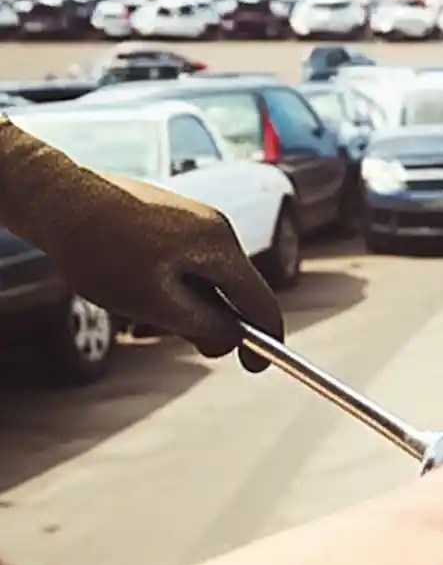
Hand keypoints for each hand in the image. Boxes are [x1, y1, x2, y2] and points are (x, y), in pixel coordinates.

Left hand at [40, 173, 282, 371]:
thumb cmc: (102, 252)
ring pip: (206, 277)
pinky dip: (170, 284)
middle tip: (172, 336)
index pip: (261, 301)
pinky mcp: (172, 216)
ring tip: (135, 310)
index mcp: (220, 247)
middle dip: (211, 320)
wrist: (56, 196)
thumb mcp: (154, 303)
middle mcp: (216, 227)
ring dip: (184, 303)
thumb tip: (234, 337)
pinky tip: (131, 287)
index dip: (265, 340)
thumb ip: (203, 325)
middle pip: (234, 289)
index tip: (255, 368)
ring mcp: (195, 218)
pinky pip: (187, 260)